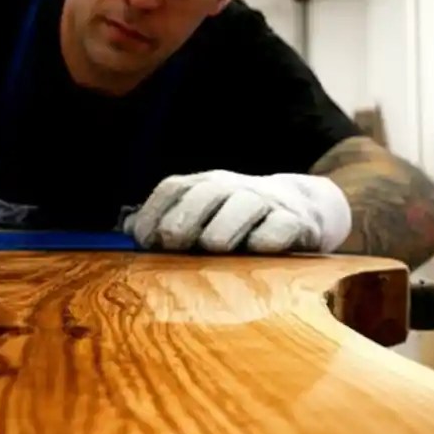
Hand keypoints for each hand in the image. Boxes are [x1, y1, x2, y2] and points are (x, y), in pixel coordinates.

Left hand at [123, 171, 351, 253]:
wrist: (305, 208)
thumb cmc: (239, 220)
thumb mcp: (203, 216)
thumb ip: (167, 222)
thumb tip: (129, 231)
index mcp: (204, 186)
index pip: (173, 189)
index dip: (154, 212)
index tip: (143, 240)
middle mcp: (232, 188)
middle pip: (205, 194)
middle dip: (184, 218)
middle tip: (172, 244)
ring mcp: (266, 203)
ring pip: (243, 206)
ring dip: (224, 227)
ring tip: (214, 246)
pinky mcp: (296, 222)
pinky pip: (282, 226)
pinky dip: (269, 237)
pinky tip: (259, 248)